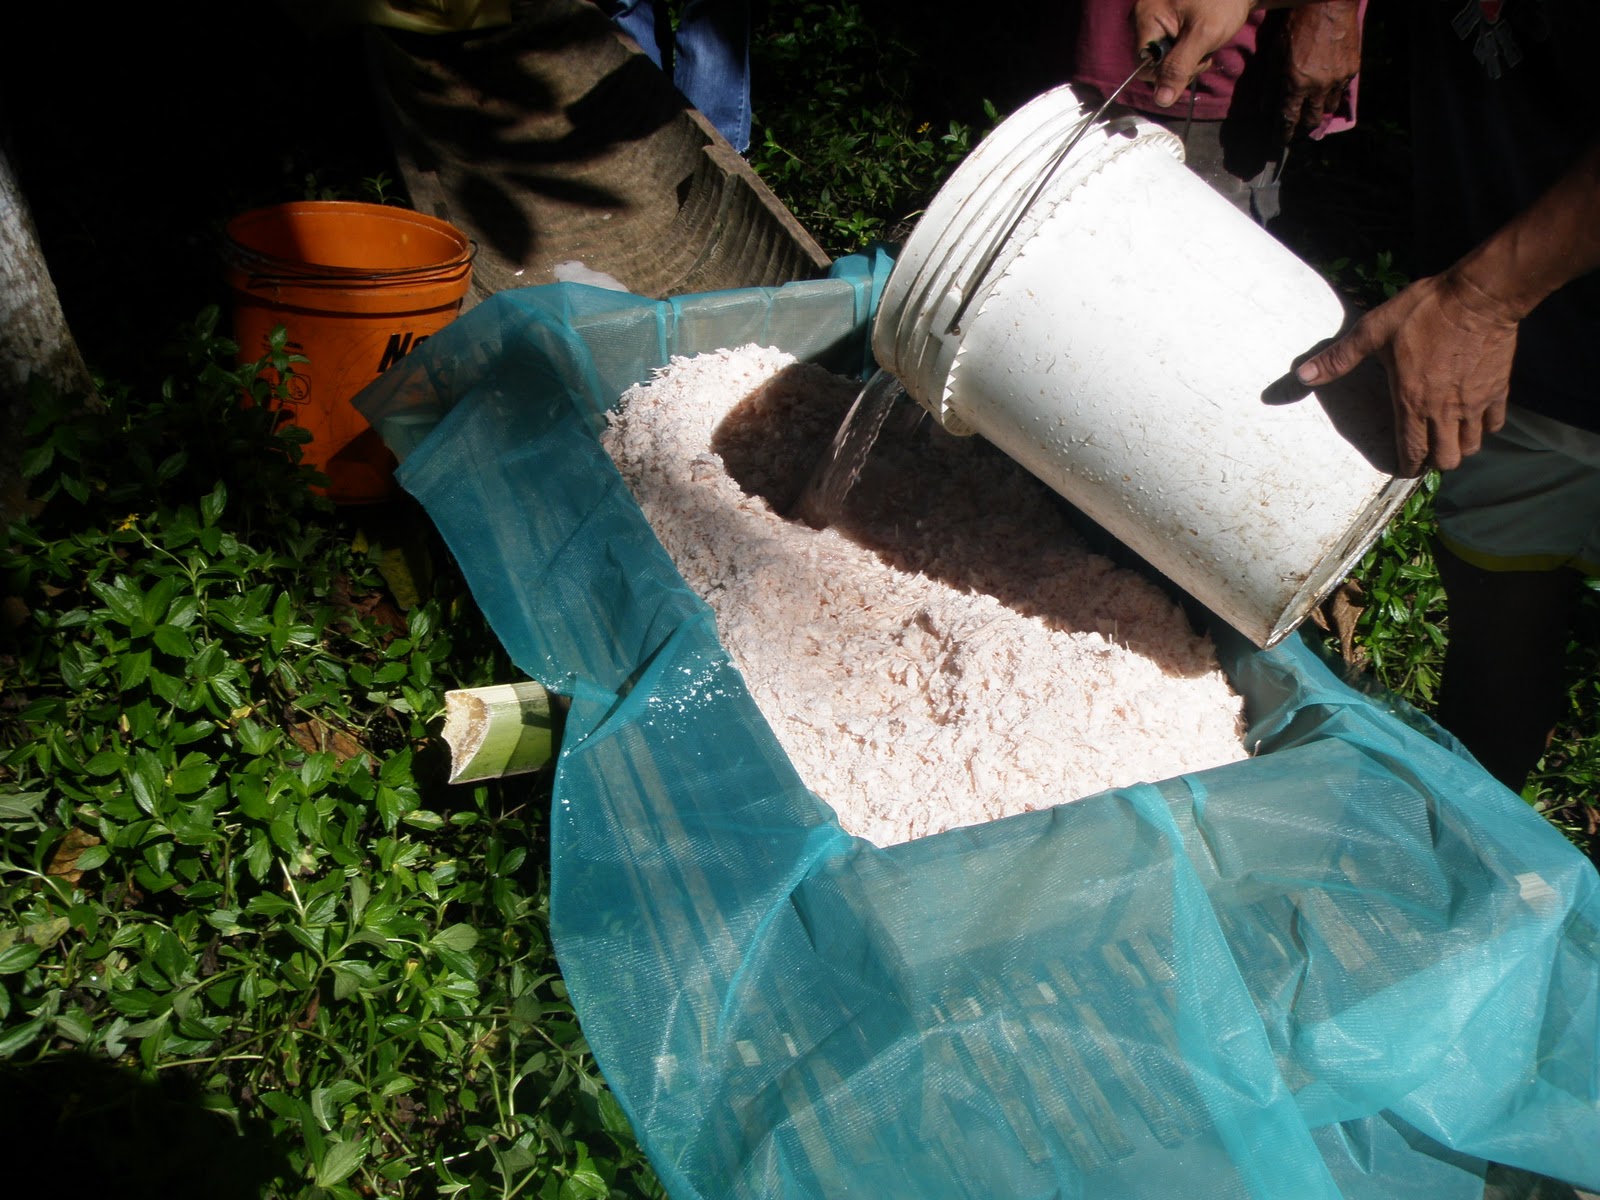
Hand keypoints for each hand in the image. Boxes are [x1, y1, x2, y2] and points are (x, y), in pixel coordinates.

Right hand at [1132, 0, 1255, 106]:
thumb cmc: (1223, 3)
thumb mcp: (1203, 36)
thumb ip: (1178, 68)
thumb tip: (1161, 100)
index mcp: (1145, 17)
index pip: (1143, 66)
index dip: (1167, 73)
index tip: (1194, 61)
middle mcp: (1143, 18)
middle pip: (1152, 63)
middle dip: (1178, 66)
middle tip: (1202, 50)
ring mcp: (1155, 20)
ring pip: (1163, 58)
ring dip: (1185, 60)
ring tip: (1204, 42)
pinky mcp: (1165, 22)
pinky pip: (1169, 49)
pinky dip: (1186, 50)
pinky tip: (1199, 39)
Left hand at [1274, 0, 1361, 142]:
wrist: (1329, 3)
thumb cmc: (1296, 26)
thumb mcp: (1274, 54)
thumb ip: (1270, 84)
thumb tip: (1263, 109)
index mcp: (1296, 84)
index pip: (1287, 120)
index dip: (1282, 135)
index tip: (1278, 143)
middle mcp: (1319, 87)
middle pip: (1311, 120)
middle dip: (1301, 128)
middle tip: (1295, 127)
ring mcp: (1338, 79)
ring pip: (1328, 108)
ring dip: (1317, 111)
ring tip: (1310, 108)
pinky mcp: (1352, 70)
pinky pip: (1341, 91)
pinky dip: (1331, 94)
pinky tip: (1325, 89)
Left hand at [1295, 271, 1518, 475]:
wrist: (1479, 295)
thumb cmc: (1424, 312)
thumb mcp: (1373, 330)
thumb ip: (1339, 359)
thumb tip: (1301, 376)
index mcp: (1412, 401)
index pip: (1411, 452)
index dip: (1406, 467)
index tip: (1403, 468)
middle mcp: (1445, 410)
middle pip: (1446, 458)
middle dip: (1434, 461)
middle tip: (1426, 450)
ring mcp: (1475, 402)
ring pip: (1472, 446)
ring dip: (1459, 447)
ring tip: (1448, 436)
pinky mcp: (1499, 389)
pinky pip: (1495, 424)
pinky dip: (1485, 427)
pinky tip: (1475, 417)